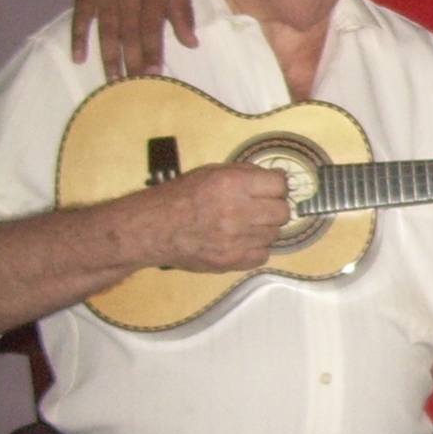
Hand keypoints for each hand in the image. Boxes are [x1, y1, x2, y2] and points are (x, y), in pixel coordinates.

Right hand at [71, 0, 194, 80]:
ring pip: (106, 28)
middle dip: (131, 59)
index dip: (152, 50)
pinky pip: (81, 17)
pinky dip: (78, 37)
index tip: (154, 73)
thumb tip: (192, 43)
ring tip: (112, 80)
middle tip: (133, 86)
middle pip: (129, 32)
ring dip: (108, 56)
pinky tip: (79, 58)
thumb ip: (183, 14)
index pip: (152, 26)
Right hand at [142, 163, 293, 271]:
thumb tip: (278, 178)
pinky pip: (263, 255)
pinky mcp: (232, 260)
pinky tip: (239, 241)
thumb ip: (245, 173)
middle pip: (282, 212)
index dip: (276, 187)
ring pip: (274, 234)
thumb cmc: (178, 197)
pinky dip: (255, 249)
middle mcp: (238, 211)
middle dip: (273, 208)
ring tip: (242, 225)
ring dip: (262, 229)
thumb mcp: (210, 173)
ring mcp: (237, 239)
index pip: (280, 185)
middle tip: (257, 209)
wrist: (150, 229)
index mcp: (232, 184)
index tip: (269, 190)